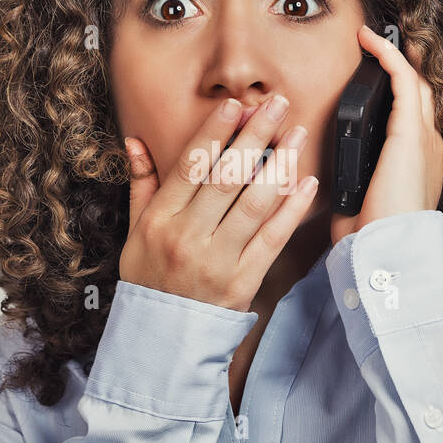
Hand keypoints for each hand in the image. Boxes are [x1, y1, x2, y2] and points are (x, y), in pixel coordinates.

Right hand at [120, 94, 318, 311]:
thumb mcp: (135, 231)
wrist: (162, 337)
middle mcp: (187, 236)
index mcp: (159, 220)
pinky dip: (292, 209)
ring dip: (279, 164)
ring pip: (254, 203)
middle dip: (255, 135)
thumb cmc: (150, 277)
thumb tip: (135, 141)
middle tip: (275, 104)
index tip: (235, 105)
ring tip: (296, 135)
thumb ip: (141, 185)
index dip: (215, 132)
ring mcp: (217, 259)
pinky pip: (272, 238)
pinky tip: (306, 183)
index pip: (190, 165)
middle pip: (227, 176)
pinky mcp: (243, 280)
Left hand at [330, 24, 442, 246]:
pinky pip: (403, 81)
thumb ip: (354, 190)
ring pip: (416, 85)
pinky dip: (388, 56)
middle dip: (404, 70)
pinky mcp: (411, 132)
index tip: (377, 78)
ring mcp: (424, 139)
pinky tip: (369, 40)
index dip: (398, 96)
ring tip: (372, 38)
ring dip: (395, 58)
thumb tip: (331, 187)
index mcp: (418, 168)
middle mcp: (429, 149)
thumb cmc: (372, 239)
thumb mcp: (361, 206)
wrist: (389, 250)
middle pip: (421, 97)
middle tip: (380, 47)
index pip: (413, 121)